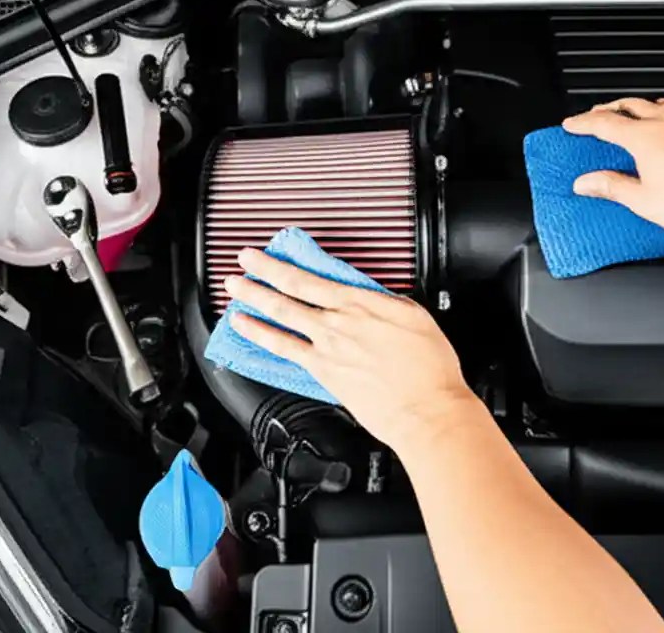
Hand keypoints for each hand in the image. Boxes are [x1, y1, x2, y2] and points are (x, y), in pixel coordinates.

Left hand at [223, 249, 477, 451]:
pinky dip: (261, 338)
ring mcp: (326, 350)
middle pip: (287, 295)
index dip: (278, 265)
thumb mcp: (414, 316)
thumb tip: (370, 295)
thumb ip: (385, 302)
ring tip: (234, 294)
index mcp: (360, 304)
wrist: (426, 410)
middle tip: (239, 267)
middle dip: (258, 278)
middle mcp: (337, 323)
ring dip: (252, 304)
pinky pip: (284, 351)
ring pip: (280, 320)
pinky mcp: (323, 374)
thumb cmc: (429, 369)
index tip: (261, 255)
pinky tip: (248, 332)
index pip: (308, 278)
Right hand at [563, 97, 663, 236]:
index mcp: (644, 138)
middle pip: (628, 105)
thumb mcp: (646, 202)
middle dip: (607, 110)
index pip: (603, 123)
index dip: (583, 123)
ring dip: (638, 106)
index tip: (572, 125)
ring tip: (630, 115)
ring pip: (657, 102)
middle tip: (595, 118)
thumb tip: (586, 182)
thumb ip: (612, 187)